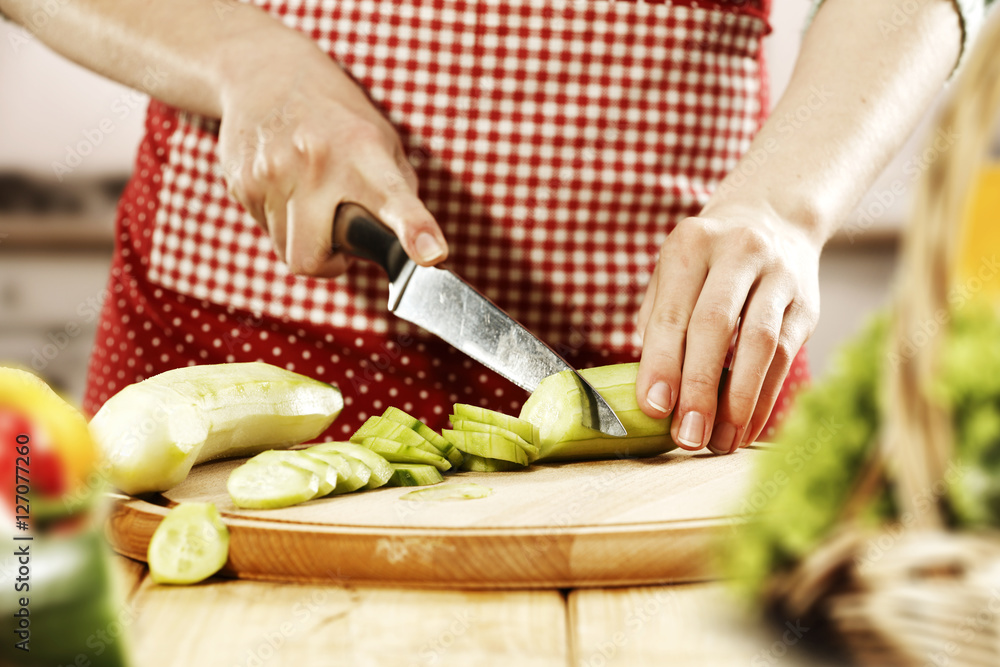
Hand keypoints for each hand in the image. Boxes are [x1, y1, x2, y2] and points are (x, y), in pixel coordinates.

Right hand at [216, 34, 446, 275]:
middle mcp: (317, 162)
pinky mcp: (242, 181)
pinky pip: (264, 231)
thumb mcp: (382, 140)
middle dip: (326, 263)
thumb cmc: (336, 116)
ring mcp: (273, 172)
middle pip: (312, 258)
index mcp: (365, 151)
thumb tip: (416, 247)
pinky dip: (279, 221)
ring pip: (286, 251)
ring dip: (303, 240)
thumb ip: (400, 194)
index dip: (414, 230)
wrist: (264, 71)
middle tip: (338, 235)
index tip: (430, 254)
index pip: (394, 200)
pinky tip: (285, 186)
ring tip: (310, 200)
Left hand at [635, 203, 820, 453]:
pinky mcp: (806, 303)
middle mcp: (737, 252)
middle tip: (687, 436)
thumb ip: (658, 325)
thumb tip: (653, 394)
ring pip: (761, 344)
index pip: (673, 311)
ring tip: (719, 442)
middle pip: (716, 327)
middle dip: (699, 387)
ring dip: (738, 400)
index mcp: (691, 244)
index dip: (663, 363)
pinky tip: (745, 427)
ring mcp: (778, 275)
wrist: (773, 217)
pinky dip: (765, 397)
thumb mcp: (672, 275)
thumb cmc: (705, 262)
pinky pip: (787, 356)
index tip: (655, 408)